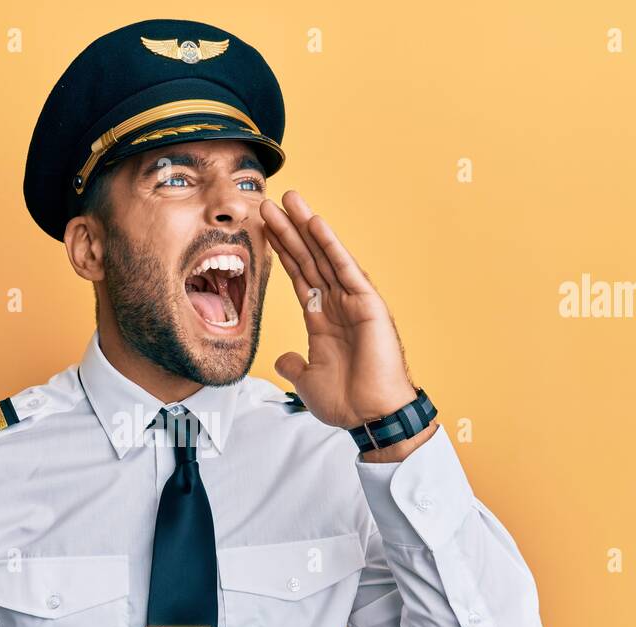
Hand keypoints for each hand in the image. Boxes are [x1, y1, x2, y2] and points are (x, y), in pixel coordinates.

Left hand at [261, 190, 417, 427]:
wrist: (372, 417)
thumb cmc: (347, 402)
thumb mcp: (308, 381)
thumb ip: (294, 365)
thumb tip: (282, 359)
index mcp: (321, 320)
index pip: (297, 276)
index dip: (281, 252)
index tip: (264, 228)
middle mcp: (336, 305)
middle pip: (307, 259)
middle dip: (288, 230)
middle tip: (270, 201)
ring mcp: (352, 302)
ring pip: (323, 256)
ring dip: (305, 227)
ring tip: (289, 199)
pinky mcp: (367, 304)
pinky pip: (345, 269)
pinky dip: (330, 246)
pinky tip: (316, 224)